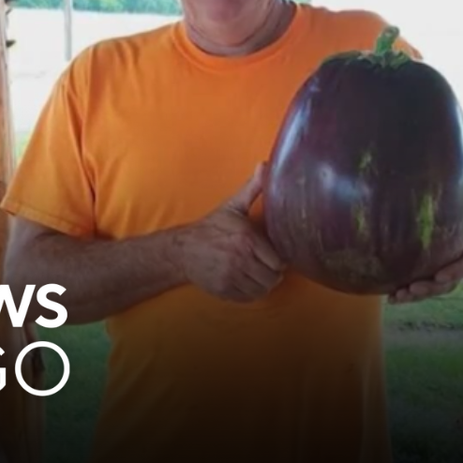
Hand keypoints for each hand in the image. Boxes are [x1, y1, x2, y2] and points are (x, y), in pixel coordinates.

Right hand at [172, 162, 284, 302]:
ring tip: (257, 274)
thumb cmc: (212, 227)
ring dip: (263, 284)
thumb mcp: (233, 206)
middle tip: (267, 266)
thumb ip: (253, 188)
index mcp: (247, 239)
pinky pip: (248, 298)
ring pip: (262, 290)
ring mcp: (231, 277)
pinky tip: (246, 281)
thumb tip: (265, 165)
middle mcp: (240, 259)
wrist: (183, 248)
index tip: (274, 255)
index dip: (279, 260)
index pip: (278, 261)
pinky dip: (250, 293)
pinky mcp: (223, 290)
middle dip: (272, 273)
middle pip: (273, 278)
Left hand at [389, 169, 462, 304]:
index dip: (456, 271)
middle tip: (413, 288)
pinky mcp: (427, 276)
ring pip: (434, 290)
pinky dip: (406, 295)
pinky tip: (391, 298)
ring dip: (417, 295)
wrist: (444, 216)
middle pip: (450, 283)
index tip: (440, 276)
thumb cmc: (457, 207)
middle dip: (432, 288)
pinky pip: (420, 290)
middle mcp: (458, 263)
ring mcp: (442, 273)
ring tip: (398, 296)